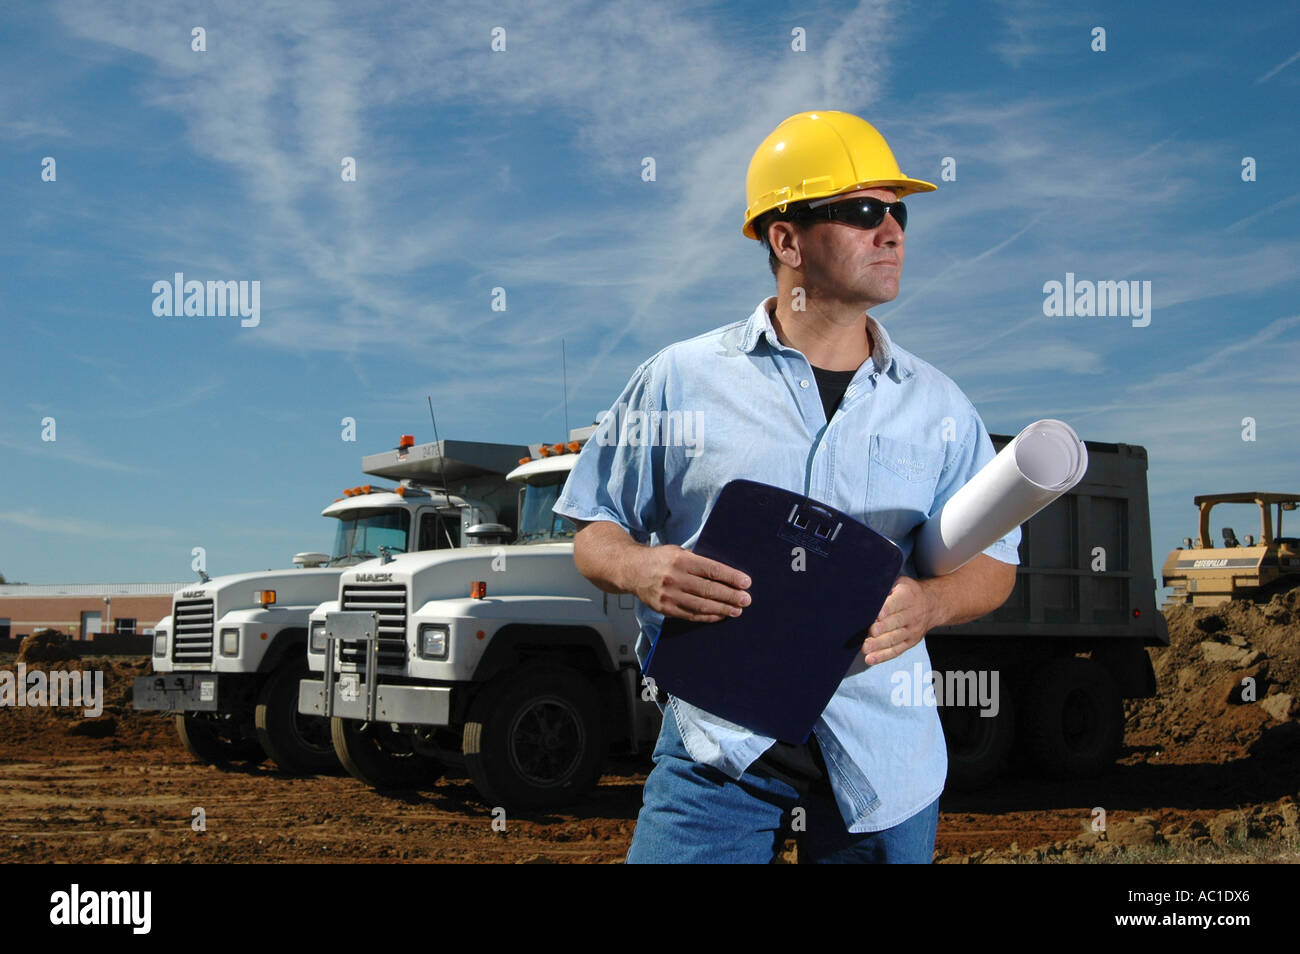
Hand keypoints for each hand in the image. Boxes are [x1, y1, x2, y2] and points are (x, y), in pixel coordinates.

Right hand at [631, 545, 750, 621]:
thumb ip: (698, 561)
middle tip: (746, 600)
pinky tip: (719, 615)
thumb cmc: (660, 559)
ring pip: (701, 605)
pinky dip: (707, 616)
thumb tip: (725, 574)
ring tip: (737, 610)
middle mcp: (675, 578)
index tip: (746, 582)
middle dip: (730, 596)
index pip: (712, 570)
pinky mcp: (665, 608)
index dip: (731, 577)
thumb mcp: (678, 551)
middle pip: (709, 589)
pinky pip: (691, 614)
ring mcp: (669, 595)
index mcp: (681, 560)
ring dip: (722, 609)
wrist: (632, 570)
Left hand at [861, 576, 935, 665]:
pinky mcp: (910, 642)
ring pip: (894, 639)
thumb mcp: (899, 583)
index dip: (886, 608)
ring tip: (865, 648)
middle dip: (882, 628)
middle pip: (896, 622)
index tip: (877, 614)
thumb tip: (865, 592)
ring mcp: (911, 630)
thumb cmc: (907, 592)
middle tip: (869, 632)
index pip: (896, 603)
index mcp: (907, 596)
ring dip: (879, 644)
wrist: (931, 604)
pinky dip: (883, 656)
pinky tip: (870, 659)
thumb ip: (884, 587)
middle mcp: (911, 614)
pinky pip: (896, 651)